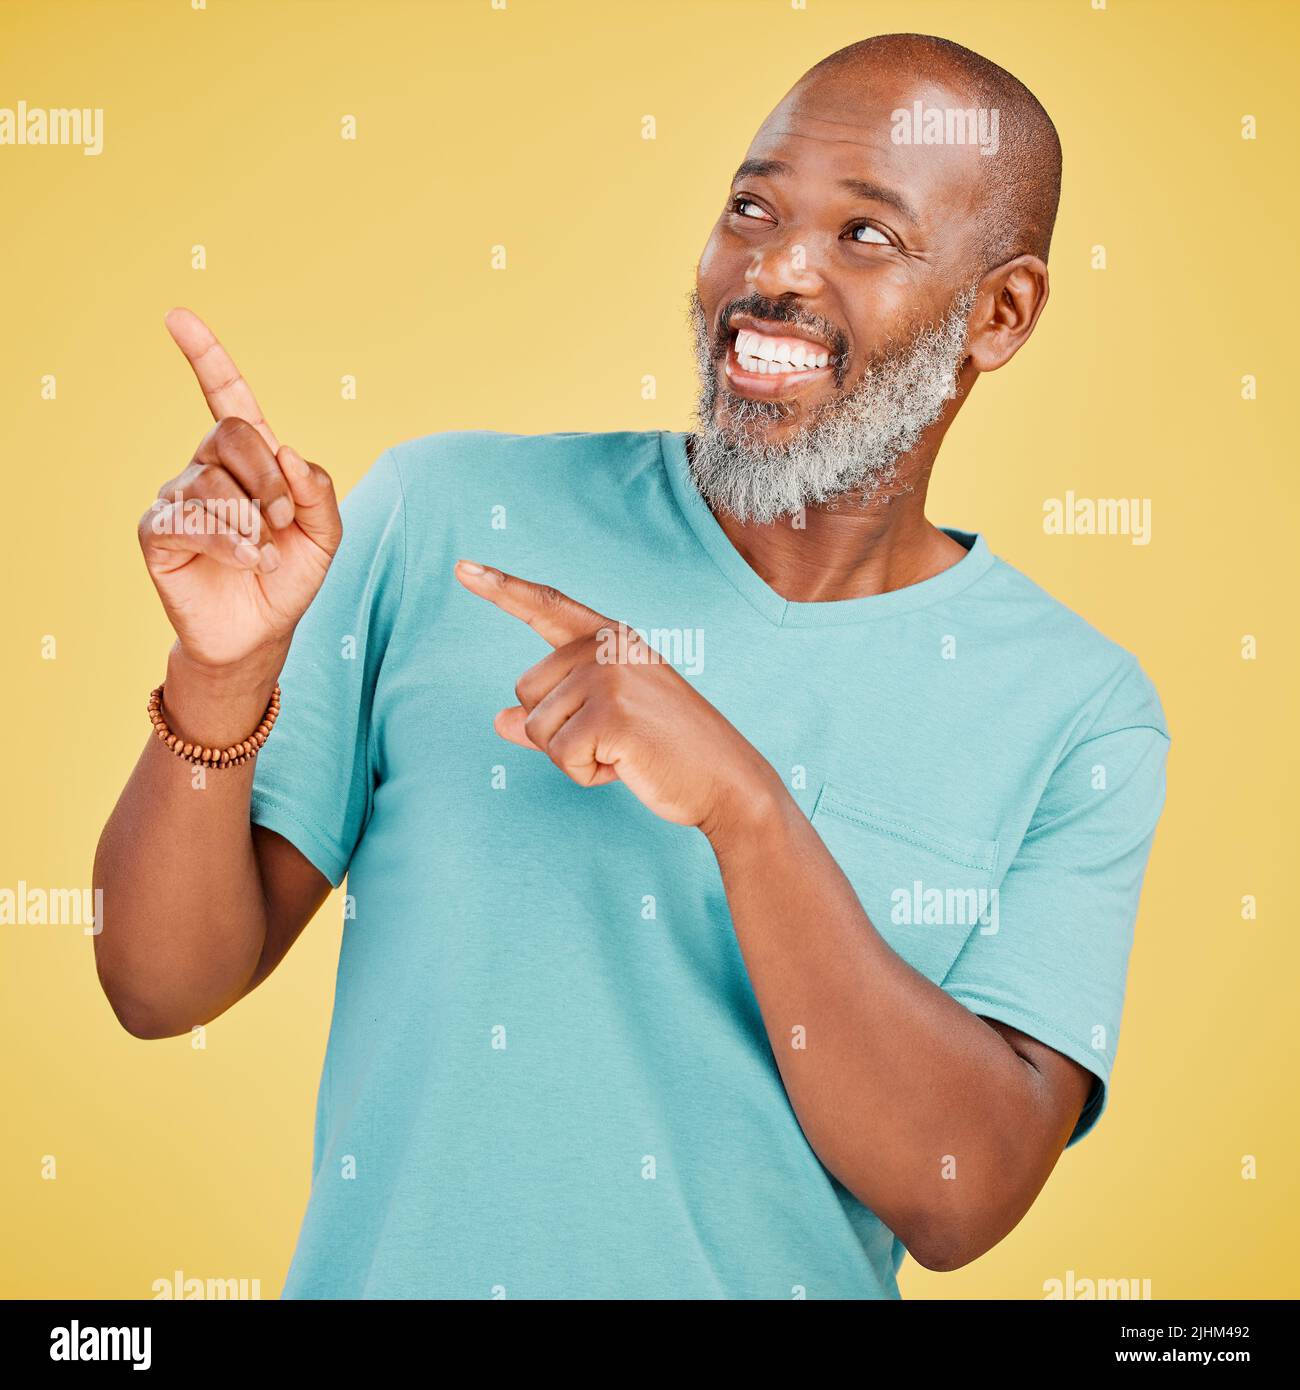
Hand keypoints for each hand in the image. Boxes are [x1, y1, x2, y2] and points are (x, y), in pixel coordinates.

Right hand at [138, 309, 342, 671]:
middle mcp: (207, 467)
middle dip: (270, 478)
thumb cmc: (289, 577)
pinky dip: (228, 540)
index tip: (178, 316)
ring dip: (251, 519)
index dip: (205, 356)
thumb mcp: (325, 536)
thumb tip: (287, 451)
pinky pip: (189, 518)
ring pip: (211, 479)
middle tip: (283, 520)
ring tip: (263, 553)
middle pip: (231, 433)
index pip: (225, 396)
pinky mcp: (158, 531)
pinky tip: (245, 561)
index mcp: (249, 459)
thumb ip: (319, 491)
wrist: (261, 632)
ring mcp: (178, 497)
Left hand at [454, 560, 783, 833]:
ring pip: (537, 728)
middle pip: (526, 692)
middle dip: (558, 731)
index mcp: (612, 637)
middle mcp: (608, 646)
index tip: (462, 568)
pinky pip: (560, 755)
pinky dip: (587, 774)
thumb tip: (499, 722)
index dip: (502, 588)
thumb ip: (552, 716)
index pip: (547, 606)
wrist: (727, 781)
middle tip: (618, 739)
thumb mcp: (606, 724)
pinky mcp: (610, 714)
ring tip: (626, 752)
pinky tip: (627, 766)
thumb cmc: (667, 752)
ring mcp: (609, 676)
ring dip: (573, 756)